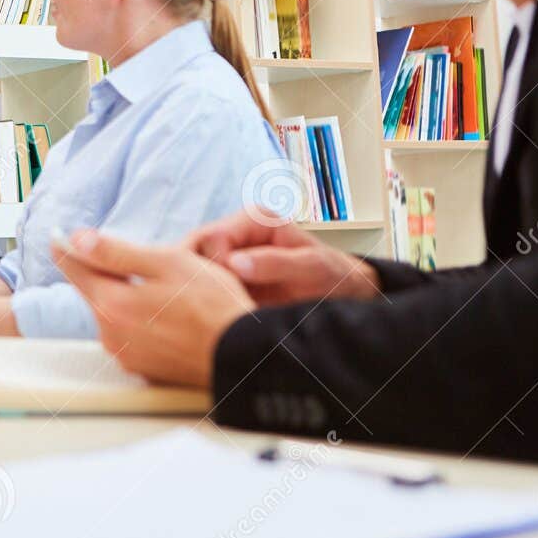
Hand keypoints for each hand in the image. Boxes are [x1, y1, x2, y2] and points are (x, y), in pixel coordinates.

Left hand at [53, 229, 254, 388]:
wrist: (245, 356)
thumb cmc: (213, 306)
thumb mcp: (166, 263)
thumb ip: (116, 252)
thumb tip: (76, 240)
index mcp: (111, 305)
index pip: (75, 269)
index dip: (66, 248)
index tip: (57, 236)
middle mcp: (110, 336)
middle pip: (97, 293)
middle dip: (111, 274)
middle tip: (148, 264)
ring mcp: (126, 356)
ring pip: (116, 314)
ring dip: (130, 298)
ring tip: (171, 294)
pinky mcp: (144, 370)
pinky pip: (132, 335)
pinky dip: (143, 321)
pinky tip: (173, 317)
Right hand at [185, 209, 379, 306]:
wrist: (344, 296)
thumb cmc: (333, 276)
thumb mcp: (313, 268)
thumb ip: (277, 263)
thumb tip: (236, 263)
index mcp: (254, 219)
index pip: (212, 237)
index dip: (214, 265)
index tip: (231, 291)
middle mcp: (237, 234)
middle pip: (194, 251)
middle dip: (198, 278)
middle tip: (214, 306)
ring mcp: (229, 257)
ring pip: (193, 270)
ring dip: (198, 292)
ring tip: (214, 315)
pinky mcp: (228, 280)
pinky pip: (202, 288)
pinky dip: (204, 302)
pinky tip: (213, 318)